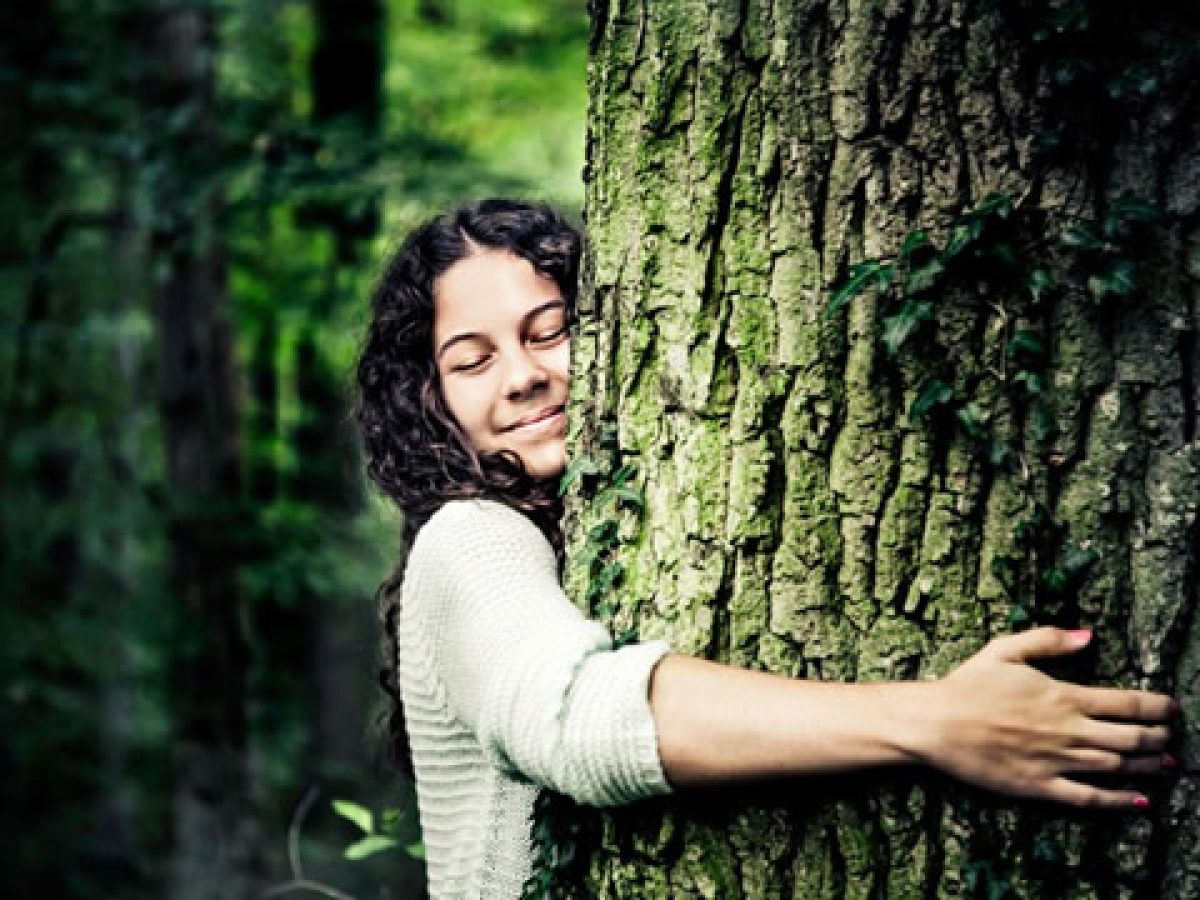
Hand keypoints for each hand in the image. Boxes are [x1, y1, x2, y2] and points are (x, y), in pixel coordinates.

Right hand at [916, 627, 1174, 807]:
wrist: (934, 723)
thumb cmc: (966, 685)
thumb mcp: (1003, 650)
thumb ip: (1048, 640)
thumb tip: (1087, 635)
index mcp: (1063, 696)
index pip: (1127, 703)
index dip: (1157, 706)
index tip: (1172, 708)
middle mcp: (1067, 731)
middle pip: (1132, 738)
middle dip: (1159, 738)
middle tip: (1170, 736)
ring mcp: (1056, 761)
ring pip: (1118, 767)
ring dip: (1149, 766)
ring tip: (1167, 764)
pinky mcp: (1040, 786)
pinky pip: (1089, 797)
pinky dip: (1119, 800)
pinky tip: (1139, 800)